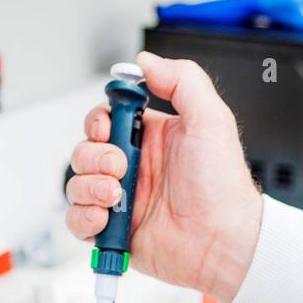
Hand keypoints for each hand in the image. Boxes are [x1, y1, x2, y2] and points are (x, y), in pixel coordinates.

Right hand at [65, 51, 264, 302]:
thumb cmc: (223, 187)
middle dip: (93, 156)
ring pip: (77, 183)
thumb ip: (182, 80)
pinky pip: (78, 220)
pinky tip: (106, 216)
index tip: (108, 127)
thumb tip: (145, 61)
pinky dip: (84, 217)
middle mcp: (134, 167)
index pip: (106, 118)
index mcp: (152, 137)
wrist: (225, 241)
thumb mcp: (211, 119)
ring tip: (116, 195)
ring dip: (88, 186)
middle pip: (85, 149)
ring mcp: (123, 199)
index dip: (99, 120)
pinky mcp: (115, 231)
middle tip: (120, 167)